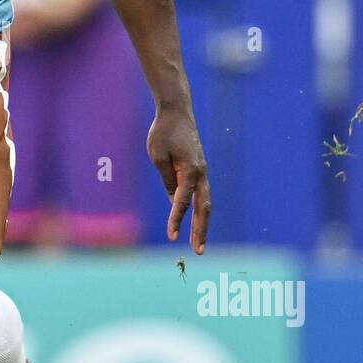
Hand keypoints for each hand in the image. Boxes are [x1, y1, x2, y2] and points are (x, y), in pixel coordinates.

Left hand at [147, 102, 210, 254]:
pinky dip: (198, 210)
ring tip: (198, 243)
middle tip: (198, 251)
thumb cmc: (163, 132)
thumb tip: (173, 201)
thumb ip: (167, 180)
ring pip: (205, 202)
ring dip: (202, 223)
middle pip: (203, 207)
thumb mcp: (157, 156)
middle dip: (200, 230)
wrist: (176, 111)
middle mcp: (201, 173)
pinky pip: (199, 194)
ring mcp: (202, 172)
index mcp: (190, 170)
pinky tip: (192, 222)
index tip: (172, 237)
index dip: (176, 220)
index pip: (182, 201)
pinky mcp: (198, 170)